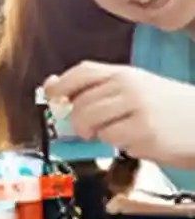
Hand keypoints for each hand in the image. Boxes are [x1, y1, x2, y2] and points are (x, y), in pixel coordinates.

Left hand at [44, 62, 194, 166]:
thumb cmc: (170, 107)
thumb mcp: (138, 86)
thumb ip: (101, 87)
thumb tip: (54, 88)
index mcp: (125, 73)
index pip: (82, 73)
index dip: (59, 85)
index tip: (49, 96)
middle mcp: (129, 87)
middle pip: (81, 105)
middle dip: (78, 122)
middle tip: (89, 129)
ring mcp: (137, 110)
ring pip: (93, 124)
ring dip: (99, 134)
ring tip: (119, 132)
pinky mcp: (145, 133)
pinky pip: (113, 141)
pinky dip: (120, 145)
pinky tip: (139, 140)